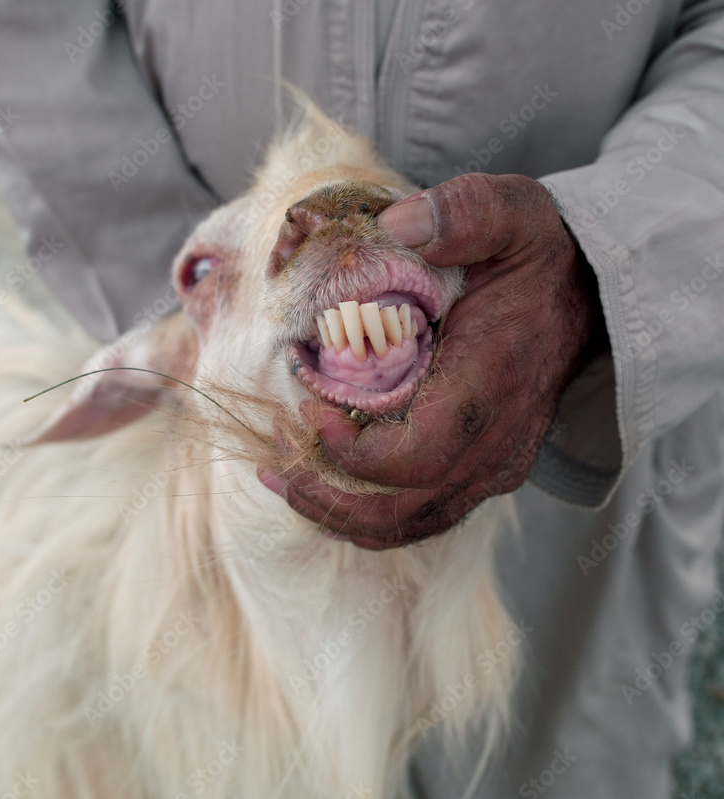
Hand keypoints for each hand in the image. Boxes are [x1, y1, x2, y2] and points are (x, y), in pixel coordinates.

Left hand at [258, 173, 604, 548]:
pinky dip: (360, 513)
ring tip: (280, 479)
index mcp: (489, 390)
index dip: (350, 452)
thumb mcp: (511, 214)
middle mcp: (491, 447)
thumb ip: (464, 214)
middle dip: (325, 496)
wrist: (584, 300)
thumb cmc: (535, 261)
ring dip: (335, 514)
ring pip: (403, 526)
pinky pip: (414, 518)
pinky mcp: (477, 477)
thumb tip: (397, 225)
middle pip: (399, 511)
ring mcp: (487, 470)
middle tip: (273, 462)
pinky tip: (318, 486)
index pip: (414, 456)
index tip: (305, 411)